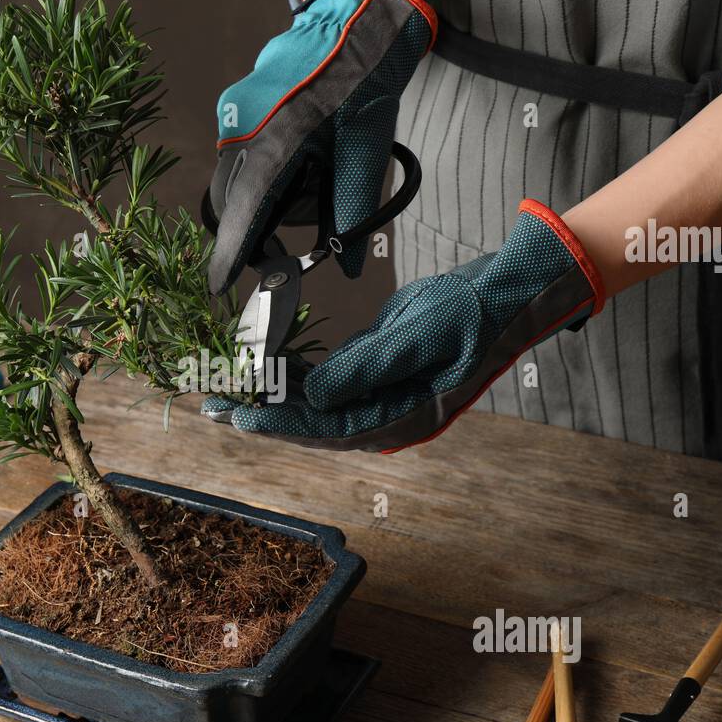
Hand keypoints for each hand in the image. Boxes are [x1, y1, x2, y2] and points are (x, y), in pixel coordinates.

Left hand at [202, 200, 606, 451]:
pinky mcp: (378, 375)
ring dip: (273, 397)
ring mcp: (384, 398)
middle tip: (213, 405)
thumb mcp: (421, 333)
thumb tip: (315, 396)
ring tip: (226, 388)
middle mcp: (389, 417)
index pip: (329, 429)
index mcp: (405, 418)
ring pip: (316, 406)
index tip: (239, 416)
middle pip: (314, 425)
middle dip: (263, 414)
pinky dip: (295, 377)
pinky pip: (328, 384)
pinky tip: (263, 366)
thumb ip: (367, 367)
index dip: (280, 422)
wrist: (508, 292)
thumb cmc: (474, 310)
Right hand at [206, 0, 435, 293]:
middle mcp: (244, 128)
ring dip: (261, 204)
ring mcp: (234, 116)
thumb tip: (349, 268)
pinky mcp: (235, 109)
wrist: (353, 21)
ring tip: (305, 195)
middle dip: (253, 233)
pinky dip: (260, 178)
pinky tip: (297, 168)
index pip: (243, 211)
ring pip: (233, 183)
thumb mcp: (367, 151)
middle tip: (284, 255)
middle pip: (232, 203)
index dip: (229, 254)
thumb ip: (354, 211)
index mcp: (276, 139)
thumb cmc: (363, 83)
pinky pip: (237, 159)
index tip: (217, 288)